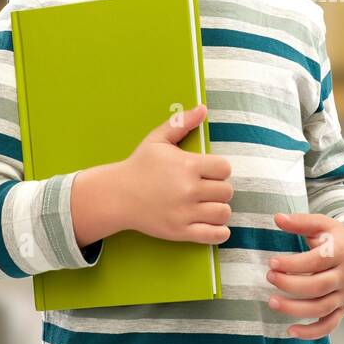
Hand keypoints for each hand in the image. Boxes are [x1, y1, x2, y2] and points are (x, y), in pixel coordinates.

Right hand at [111, 104, 233, 243]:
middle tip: (206, 190)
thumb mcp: (157, 139)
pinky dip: (220, 232)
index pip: (225, 169)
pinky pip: (214, 235)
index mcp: (187, 165)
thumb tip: (203, 108)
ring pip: (223, 213)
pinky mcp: (180, 232)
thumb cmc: (139, 165)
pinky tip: (214, 224)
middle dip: (219, 190)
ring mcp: (184, 213)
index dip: (220, 170)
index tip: (209, 173)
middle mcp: (188, 190)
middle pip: (226, 191)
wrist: (116, 195)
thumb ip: (181, 123)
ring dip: (219, 209)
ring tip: (208, 205)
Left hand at [265, 213, 343, 338]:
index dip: (293, 263)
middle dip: (291, 284)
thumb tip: (277, 218)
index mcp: (340, 252)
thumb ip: (301, 222)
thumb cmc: (338, 239)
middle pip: (317, 286)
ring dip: (295, 309)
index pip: (316, 261)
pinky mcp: (342, 309)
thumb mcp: (324, 225)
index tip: (271, 262)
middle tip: (269, 278)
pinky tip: (291, 330)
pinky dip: (312, 332)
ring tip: (272, 302)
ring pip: (321, 308)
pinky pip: (329, 325)